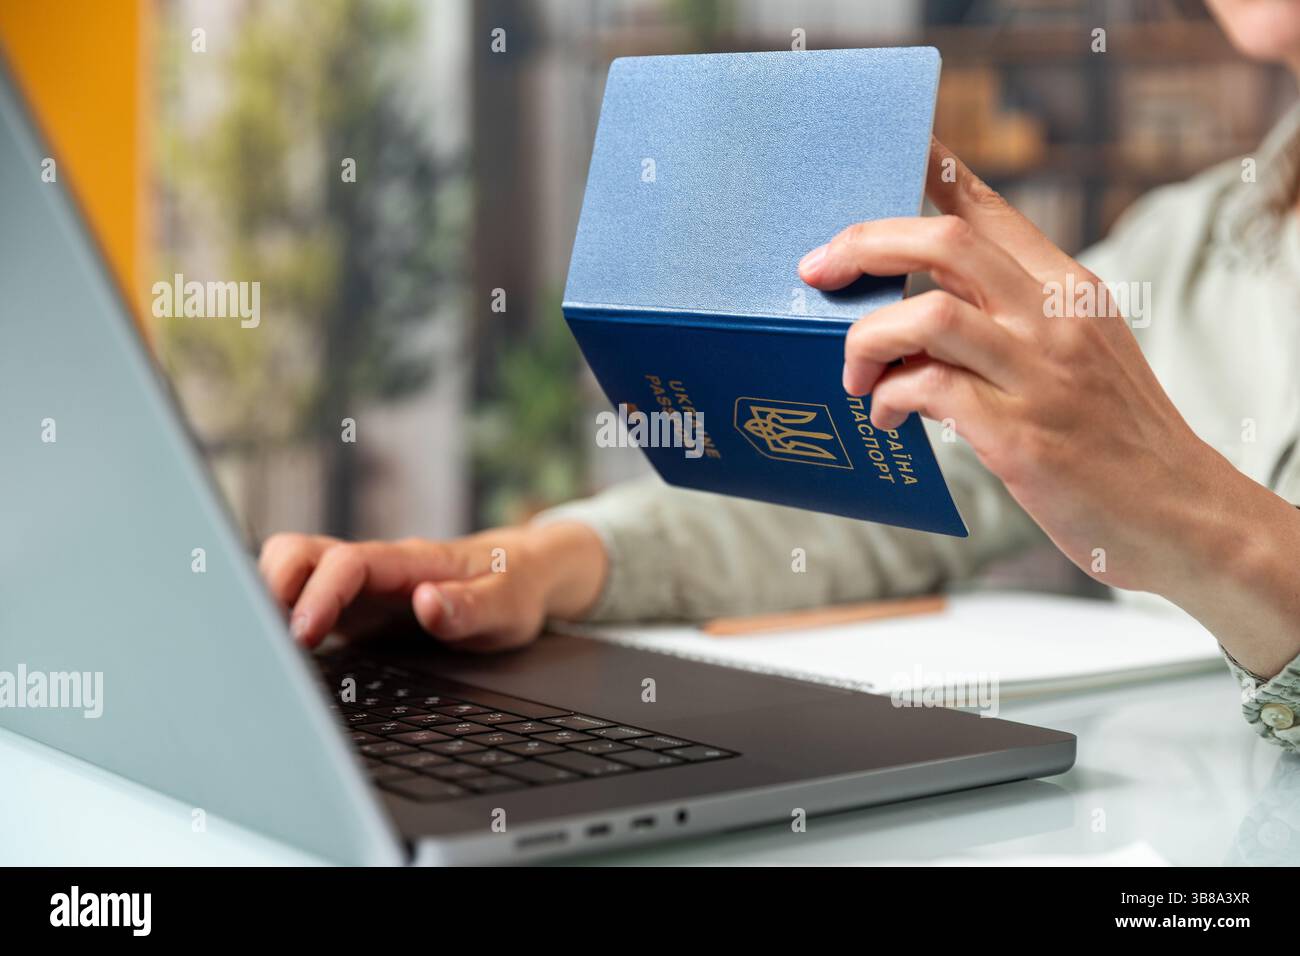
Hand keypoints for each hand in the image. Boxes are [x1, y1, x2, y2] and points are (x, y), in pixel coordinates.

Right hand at [257, 521, 606, 652]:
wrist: (521, 574)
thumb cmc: (514, 588)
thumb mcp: (509, 607)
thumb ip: (470, 608)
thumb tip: (428, 603)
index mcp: (409, 563)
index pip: (347, 563)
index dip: (319, 594)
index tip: (305, 635)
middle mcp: (375, 568)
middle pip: (300, 552)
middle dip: (272, 586)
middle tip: (273, 640)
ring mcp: (359, 586)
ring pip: (293, 568)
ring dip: (269, 597)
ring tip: (267, 647)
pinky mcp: (353, 607)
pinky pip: (302, 597)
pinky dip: (280, 616)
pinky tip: (280, 654)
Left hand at [798, 138, 1299, 674]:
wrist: (1180, 513)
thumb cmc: (1112, 436)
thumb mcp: (1079, 353)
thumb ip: (1006, 323)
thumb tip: (908, 322)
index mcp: (1068, 288)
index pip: (987, 208)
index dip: (929, 170)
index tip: (887, 152)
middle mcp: (1055, 319)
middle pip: (942, 243)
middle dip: (862, 246)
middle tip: (817, 273)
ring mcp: (1039, 375)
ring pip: (926, 316)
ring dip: (866, 341)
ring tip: (856, 377)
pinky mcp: (1020, 436)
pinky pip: (928, 390)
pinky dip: (889, 398)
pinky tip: (887, 417)